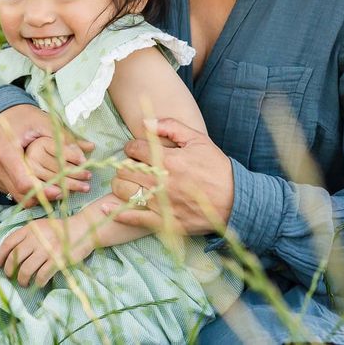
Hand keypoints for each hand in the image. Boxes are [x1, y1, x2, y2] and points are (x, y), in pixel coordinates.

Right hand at [0, 105, 94, 205]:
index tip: (61, 190)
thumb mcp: (44, 121)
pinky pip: (12, 191)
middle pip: (22, 193)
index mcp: (6, 152)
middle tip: (67, 191)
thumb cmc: (23, 117)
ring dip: (38, 195)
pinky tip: (43, 184)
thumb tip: (88, 151)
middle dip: (45, 196)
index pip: (23, 182)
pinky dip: (28, 191)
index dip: (43, 191)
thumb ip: (64, 137)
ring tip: (59, 189)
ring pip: (18, 196)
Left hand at [0, 215, 93, 287]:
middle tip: (11, 276)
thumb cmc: (60, 229)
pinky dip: (38, 282)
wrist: (83, 229)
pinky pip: (42, 275)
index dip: (1, 255)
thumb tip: (10, 251)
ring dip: (22, 279)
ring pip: (26, 269)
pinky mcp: (57, 260)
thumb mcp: (40, 226)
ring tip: (23, 282)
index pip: (8, 242)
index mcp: (30, 228)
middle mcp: (36, 238)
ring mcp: (47, 249)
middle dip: (9, 270)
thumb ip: (26, 235)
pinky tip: (39, 283)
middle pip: (15, 258)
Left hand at [103, 118, 232, 234]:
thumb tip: (145, 122)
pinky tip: (108, 208)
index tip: (135, 150)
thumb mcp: (198, 140)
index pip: (135, 149)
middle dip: (124, 166)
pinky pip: (134, 218)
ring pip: (124, 192)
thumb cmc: (216, 167)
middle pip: (124, 170)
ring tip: (128, 183)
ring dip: (120, 185)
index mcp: (169, 159)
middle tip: (131, 167)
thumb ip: (171, 126)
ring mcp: (162, 203)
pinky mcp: (164, 222)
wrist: (235, 200)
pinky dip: (118, 212)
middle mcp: (162, 181)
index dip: (131, 148)